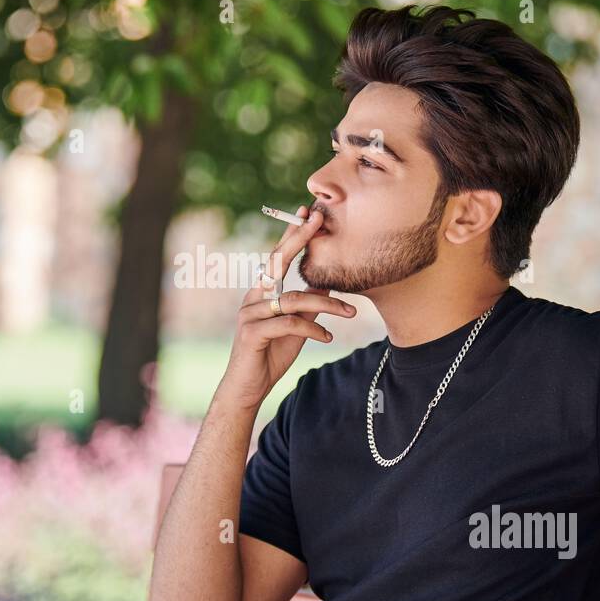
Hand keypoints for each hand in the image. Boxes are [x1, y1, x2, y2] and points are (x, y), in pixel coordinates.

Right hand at [217, 204, 355, 409]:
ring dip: (327, 305)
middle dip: (298, 239)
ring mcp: (250, 314)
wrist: (248, 388)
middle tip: (318, 220)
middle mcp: (253, 297)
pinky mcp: (251, 333)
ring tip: (351, 313)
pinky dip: (311, 329)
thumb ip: (309, 304)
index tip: (308, 212)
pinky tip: (328, 338)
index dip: (292, 234)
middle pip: (276, 262)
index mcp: (262, 292)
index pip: (278, 257)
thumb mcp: (297, 326)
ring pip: (293, 299)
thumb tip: (330, 283)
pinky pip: (287, 324)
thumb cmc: (271, 354)